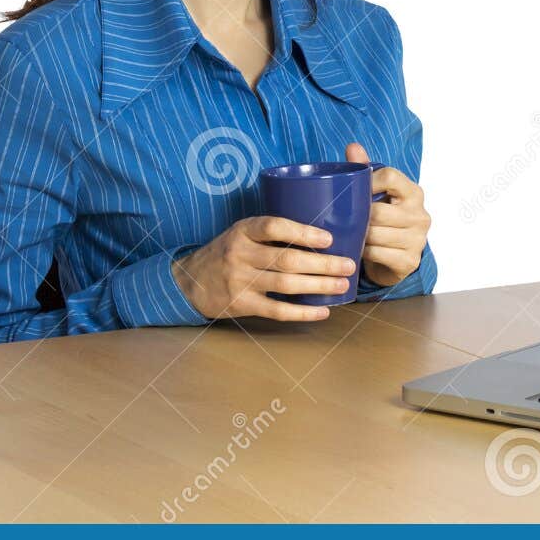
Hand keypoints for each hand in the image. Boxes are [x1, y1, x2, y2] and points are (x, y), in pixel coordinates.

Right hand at [171, 215, 358, 322]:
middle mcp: (240, 254)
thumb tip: (320, 233)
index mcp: (242, 230)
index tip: (329, 238)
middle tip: (349, 265)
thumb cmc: (227, 252)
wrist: (190, 281)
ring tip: (342, 285)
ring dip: (319, 286)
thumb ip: (269, 232)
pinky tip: (323, 310)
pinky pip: (278, 311)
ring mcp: (240, 281)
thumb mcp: (241, 233)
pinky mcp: (242, 305)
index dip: (303, 231)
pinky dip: (303, 312)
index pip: (273, 226)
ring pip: (287, 285)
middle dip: (323, 264)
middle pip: (288, 259)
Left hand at [346, 142, 430, 287]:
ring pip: (375, 234)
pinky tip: (358, 249)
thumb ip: (366, 170)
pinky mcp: (409, 260)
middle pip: (378, 210)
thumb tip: (353, 147)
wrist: (398, 259)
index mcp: (414, 193)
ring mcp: (417, 239)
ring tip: (349, 234)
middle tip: (343, 219)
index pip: (390, 177)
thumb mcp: (378, 195)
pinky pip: (377, 253)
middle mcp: (420, 215)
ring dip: (358, 235)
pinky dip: (363, 252)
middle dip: (358, 217)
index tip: (354, 190)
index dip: (368, 182)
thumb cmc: (385, 221)